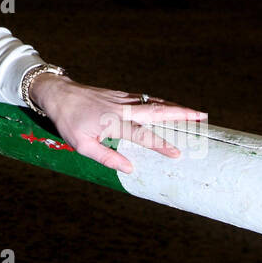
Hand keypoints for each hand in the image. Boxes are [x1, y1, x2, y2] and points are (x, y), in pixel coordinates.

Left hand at [30, 72, 205, 175]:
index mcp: (113, 123)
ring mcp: (122, 99)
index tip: (178, 154)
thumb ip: (106, 157)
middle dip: (180, 114)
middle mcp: (121, 109)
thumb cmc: (69, 123)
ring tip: (196, 112)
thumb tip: (130, 168)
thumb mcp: (81, 146)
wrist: (59, 94)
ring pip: (153, 102)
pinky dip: (161, 102)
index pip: (142, 135)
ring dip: (175, 107)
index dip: (160, 145)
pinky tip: (171, 106)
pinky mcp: (120, 95)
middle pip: (156, 110)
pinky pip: (145, 98)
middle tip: (202, 117)